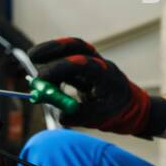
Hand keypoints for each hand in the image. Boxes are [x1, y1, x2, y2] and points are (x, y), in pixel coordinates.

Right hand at [28, 37, 165, 137]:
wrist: (134, 110)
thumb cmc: (120, 114)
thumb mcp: (100, 119)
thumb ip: (80, 116)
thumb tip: (60, 114)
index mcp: (107, 75)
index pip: (83, 64)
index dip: (60, 68)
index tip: (41, 78)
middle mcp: (100, 64)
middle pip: (76, 46)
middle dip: (52, 48)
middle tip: (31, 55)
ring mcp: (94, 65)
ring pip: (72, 51)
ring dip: (51, 55)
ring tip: (34, 62)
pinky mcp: (86, 70)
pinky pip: (69, 64)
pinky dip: (55, 68)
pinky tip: (45, 79)